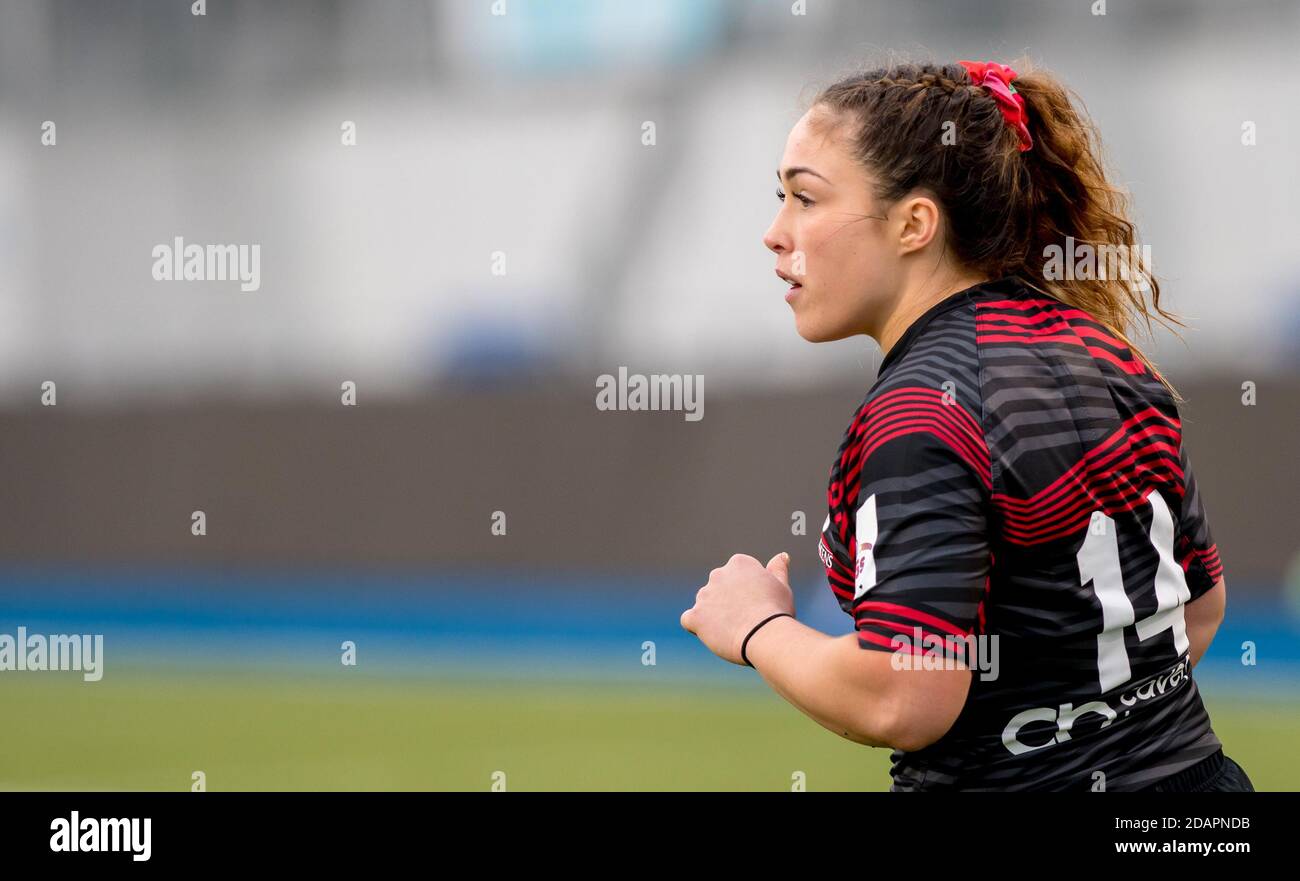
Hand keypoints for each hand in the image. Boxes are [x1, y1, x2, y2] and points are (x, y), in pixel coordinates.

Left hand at [680, 551, 795, 664]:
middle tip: (746, 618)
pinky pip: (689, 620)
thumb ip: (778, 570)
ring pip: (704, 604)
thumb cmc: (776, 611)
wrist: (764, 634)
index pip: (736, 575)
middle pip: (718, 588)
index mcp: (739, 563)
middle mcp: (718, 574)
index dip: (746, 592)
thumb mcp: (782, 586)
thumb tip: (781, 556)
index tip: (757, 604)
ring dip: (714, 614)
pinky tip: (713, 633)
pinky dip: (697, 626)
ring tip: (734, 629)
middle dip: (728, 601)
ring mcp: (704, 595)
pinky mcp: (695, 615)